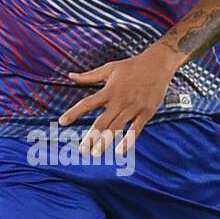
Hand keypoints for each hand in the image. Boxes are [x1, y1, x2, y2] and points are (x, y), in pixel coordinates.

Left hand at [58, 43, 180, 154]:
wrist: (157, 64)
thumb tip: (70, 76)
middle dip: (91, 137)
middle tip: (82, 150)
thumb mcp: (109, 68)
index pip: (87, 104)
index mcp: (108, 91)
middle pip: (102, 122)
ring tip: (95, 154)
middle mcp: (119, 101)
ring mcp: (133, 108)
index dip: (73, 113)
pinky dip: (127, 141)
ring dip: (105, 142)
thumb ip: (89, 76)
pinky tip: (119, 152)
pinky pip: (135, 130)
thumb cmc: (131, 66)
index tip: (61, 122)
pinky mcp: (145, 113)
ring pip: (116, 129)